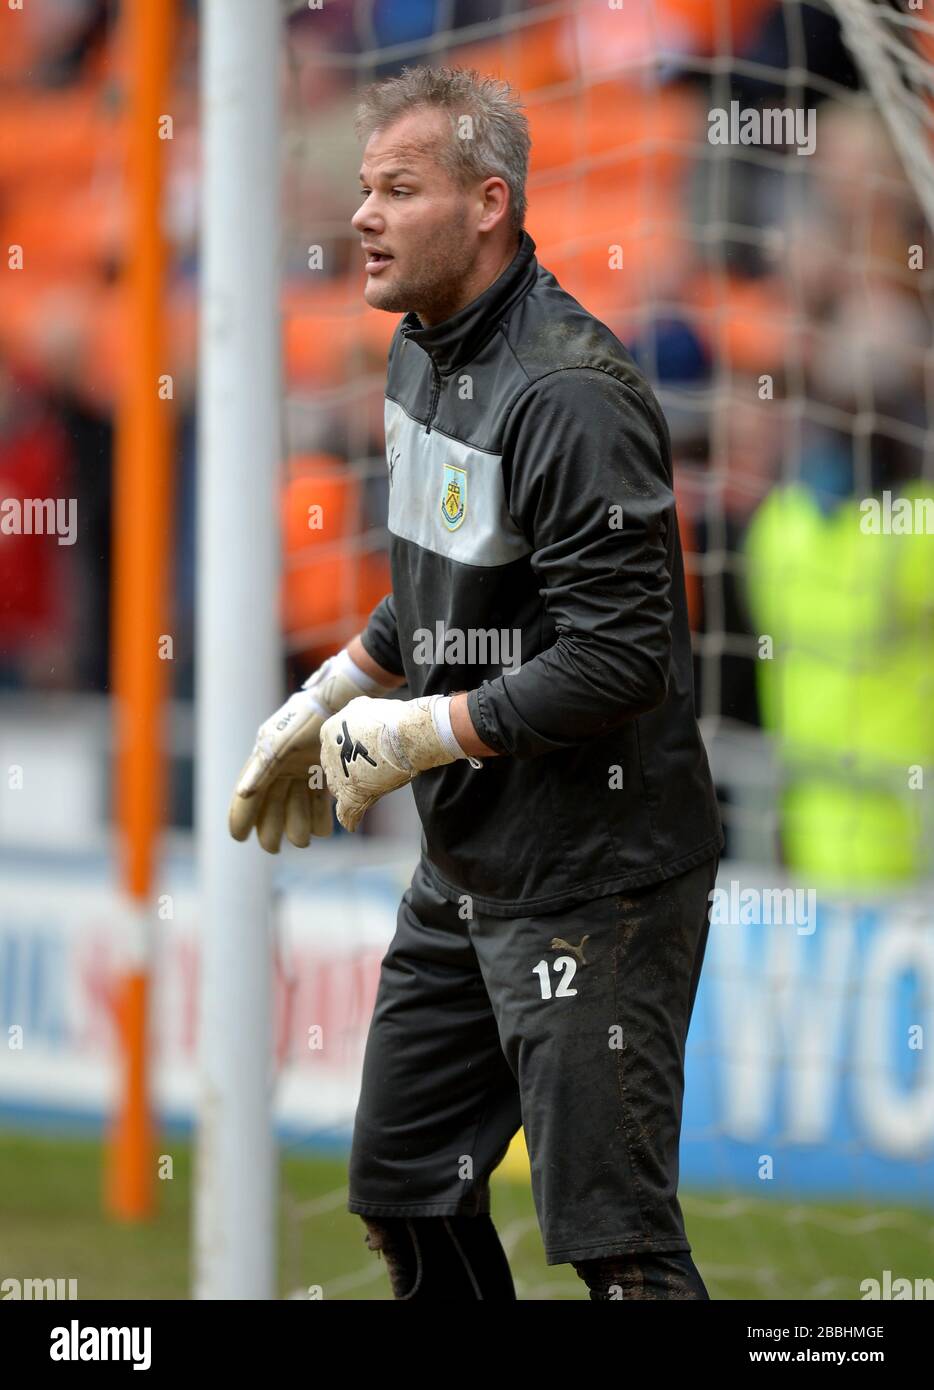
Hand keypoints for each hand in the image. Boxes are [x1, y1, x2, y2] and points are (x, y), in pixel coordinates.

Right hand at [228, 688, 330, 852]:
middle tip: (273, 848)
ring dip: (297, 824)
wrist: (339, 700)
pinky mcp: (324, 771)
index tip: (238, 837)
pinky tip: (324, 830)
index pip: (248, 794)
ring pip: (296, 805)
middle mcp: (282, 768)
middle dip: (271, 828)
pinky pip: (318, 799)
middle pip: (272, 804)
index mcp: (265, 759)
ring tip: (303, 841)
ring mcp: (303, 770)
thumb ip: (263, 768)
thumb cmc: (305, 719)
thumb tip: (243, 793)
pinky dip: (320, 815)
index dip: (241, 815)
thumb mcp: (281, 743)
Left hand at [320, 695, 462, 831]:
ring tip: (369, 791)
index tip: (363, 757)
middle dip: (347, 773)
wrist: (407, 732)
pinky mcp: (352, 793)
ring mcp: (339, 774)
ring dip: (351, 791)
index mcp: (329, 731)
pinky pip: (346, 811)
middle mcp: (328, 753)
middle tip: (367, 775)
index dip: (347, 755)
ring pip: (338, 789)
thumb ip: (355, 714)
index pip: (332, 749)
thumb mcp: (366, 707)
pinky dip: (350, 817)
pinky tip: (352, 822)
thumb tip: (356, 711)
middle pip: (334, 769)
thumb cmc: (393, 717)